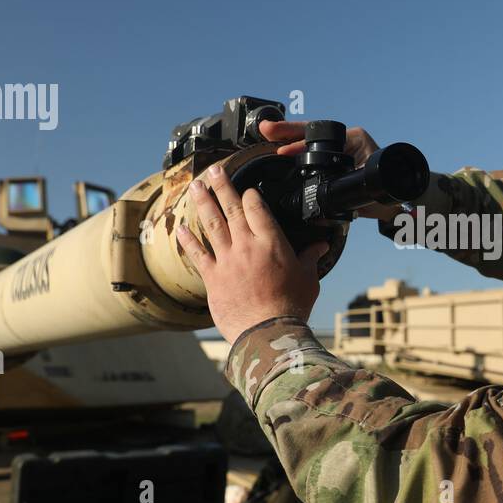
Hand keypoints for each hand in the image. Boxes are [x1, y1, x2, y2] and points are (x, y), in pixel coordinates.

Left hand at [176, 166, 328, 345]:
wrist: (267, 332)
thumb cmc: (291, 307)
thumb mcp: (308, 279)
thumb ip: (310, 258)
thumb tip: (322, 246)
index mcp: (272, 242)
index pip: (257, 208)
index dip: (251, 195)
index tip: (247, 189)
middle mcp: (246, 245)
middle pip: (232, 209)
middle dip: (222, 186)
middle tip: (213, 170)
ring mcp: (227, 260)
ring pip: (212, 224)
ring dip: (203, 203)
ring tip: (196, 187)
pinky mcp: (213, 277)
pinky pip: (197, 254)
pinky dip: (188, 240)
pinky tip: (180, 227)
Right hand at [258, 119, 401, 220]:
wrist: (396, 195)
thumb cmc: (389, 190)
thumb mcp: (375, 191)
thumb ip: (365, 199)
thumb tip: (354, 207)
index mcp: (355, 140)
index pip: (324, 138)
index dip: (301, 143)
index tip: (285, 152)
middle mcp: (345, 140)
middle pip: (312, 133)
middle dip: (288, 131)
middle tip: (266, 128)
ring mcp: (338, 148)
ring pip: (309, 140)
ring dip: (288, 137)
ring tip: (267, 132)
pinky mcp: (332, 158)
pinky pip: (311, 151)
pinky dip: (295, 150)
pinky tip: (278, 151)